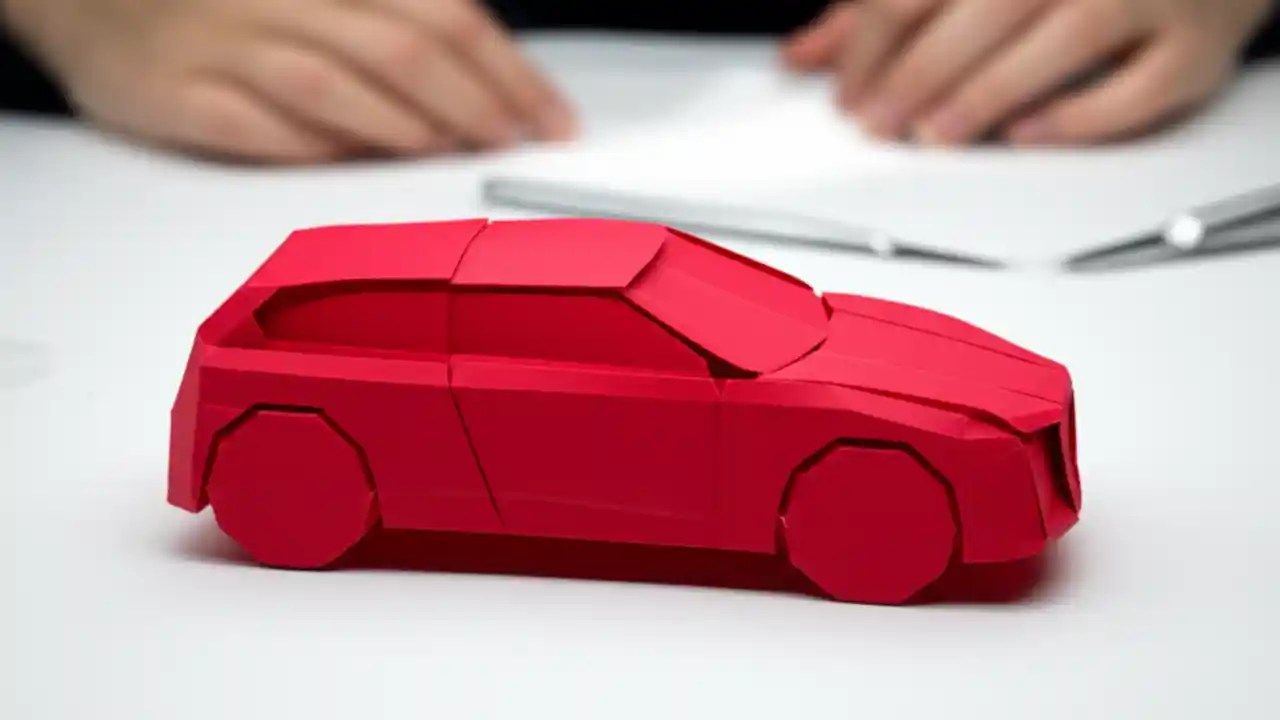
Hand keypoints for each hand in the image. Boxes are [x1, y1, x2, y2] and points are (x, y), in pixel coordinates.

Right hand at [3, 0, 574, 161]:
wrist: (102, 4)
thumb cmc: (233, 11)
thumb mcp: (324, 1)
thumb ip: (395, 33)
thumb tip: (486, 97)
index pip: (448, 15)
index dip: (510, 72)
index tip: (553, 121)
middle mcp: (286, 0)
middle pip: (405, 49)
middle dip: (476, 106)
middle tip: (513, 148)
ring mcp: (231, 46)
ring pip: (337, 86)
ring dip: (407, 129)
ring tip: (452, 159)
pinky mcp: (184, 95)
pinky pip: (258, 129)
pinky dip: (313, 151)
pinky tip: (355, 170)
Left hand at [783, 0, 1273, 144]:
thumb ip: (889, 9)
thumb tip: (806, 54)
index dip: (874, 41)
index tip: (846, 93)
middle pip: (988, 4)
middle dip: (918, 72)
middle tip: (877, 125)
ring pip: (1066, 36)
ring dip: (986, 93)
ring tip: (932, 135)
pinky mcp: (1195, 46)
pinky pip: (1141, 89)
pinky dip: (1080, 118)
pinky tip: (1025, 136)